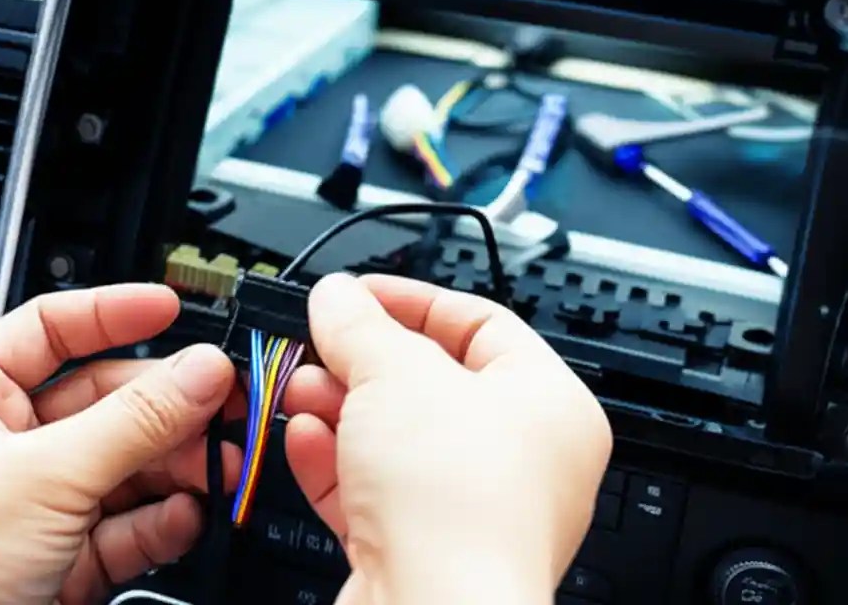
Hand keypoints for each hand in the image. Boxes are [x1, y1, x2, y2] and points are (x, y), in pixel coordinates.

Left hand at [0, 285, 240, 604]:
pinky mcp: (58, 566)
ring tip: (221, 466)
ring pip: (121, 469)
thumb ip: (133, 421)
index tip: (172, 309)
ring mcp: (30, 510)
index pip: (48, 330)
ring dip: (175, 467)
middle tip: (222, 402)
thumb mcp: (42, 476)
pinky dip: (161, 523)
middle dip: (165, 406)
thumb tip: (199, 371)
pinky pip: (124, 529)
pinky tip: (187, 516)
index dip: (111, 314)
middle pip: (102, 403)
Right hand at [284, 274, 611, 604]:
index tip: (358, 294)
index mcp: (550, 406)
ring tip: (297, 388)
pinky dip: (335, 463)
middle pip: (430, 384)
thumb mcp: (398, 376)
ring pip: (395, 441)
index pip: (483, 325)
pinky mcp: (419, 553)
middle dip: (362, 360)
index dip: (414, 301)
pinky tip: (303, 439)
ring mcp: (469, 512)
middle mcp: (520, 462)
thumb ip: (362, 326)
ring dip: (339, 408)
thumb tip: (339, 298)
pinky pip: (373, 493)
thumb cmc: (459, 506)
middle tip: (318, 341)